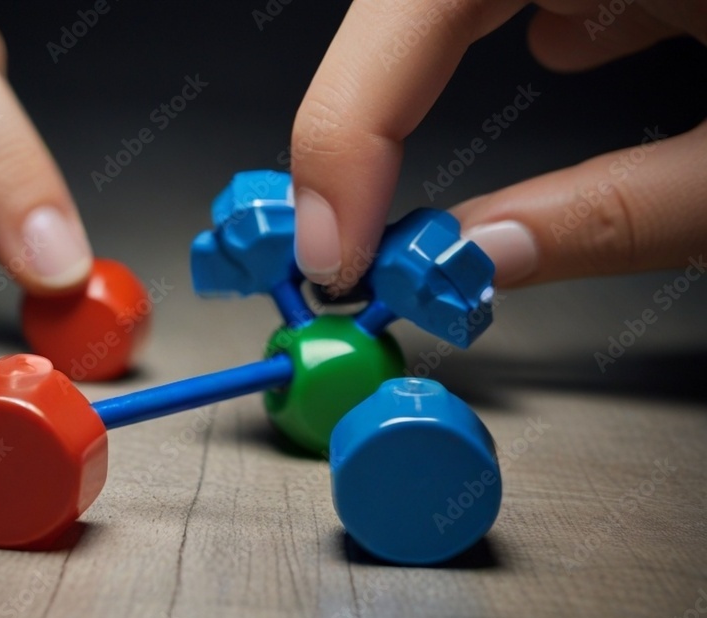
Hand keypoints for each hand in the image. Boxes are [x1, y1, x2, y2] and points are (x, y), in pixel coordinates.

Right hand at [291, 0, 706, 288]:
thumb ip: (618, 213)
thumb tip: (481, 258)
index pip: (420, 3)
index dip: (346, 126)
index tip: (332, 245)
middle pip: (414, 5)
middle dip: (362, 112)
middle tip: (339, 227)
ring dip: (428, 76)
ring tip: (408, 180)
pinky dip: (532, 23)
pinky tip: (562, 56)